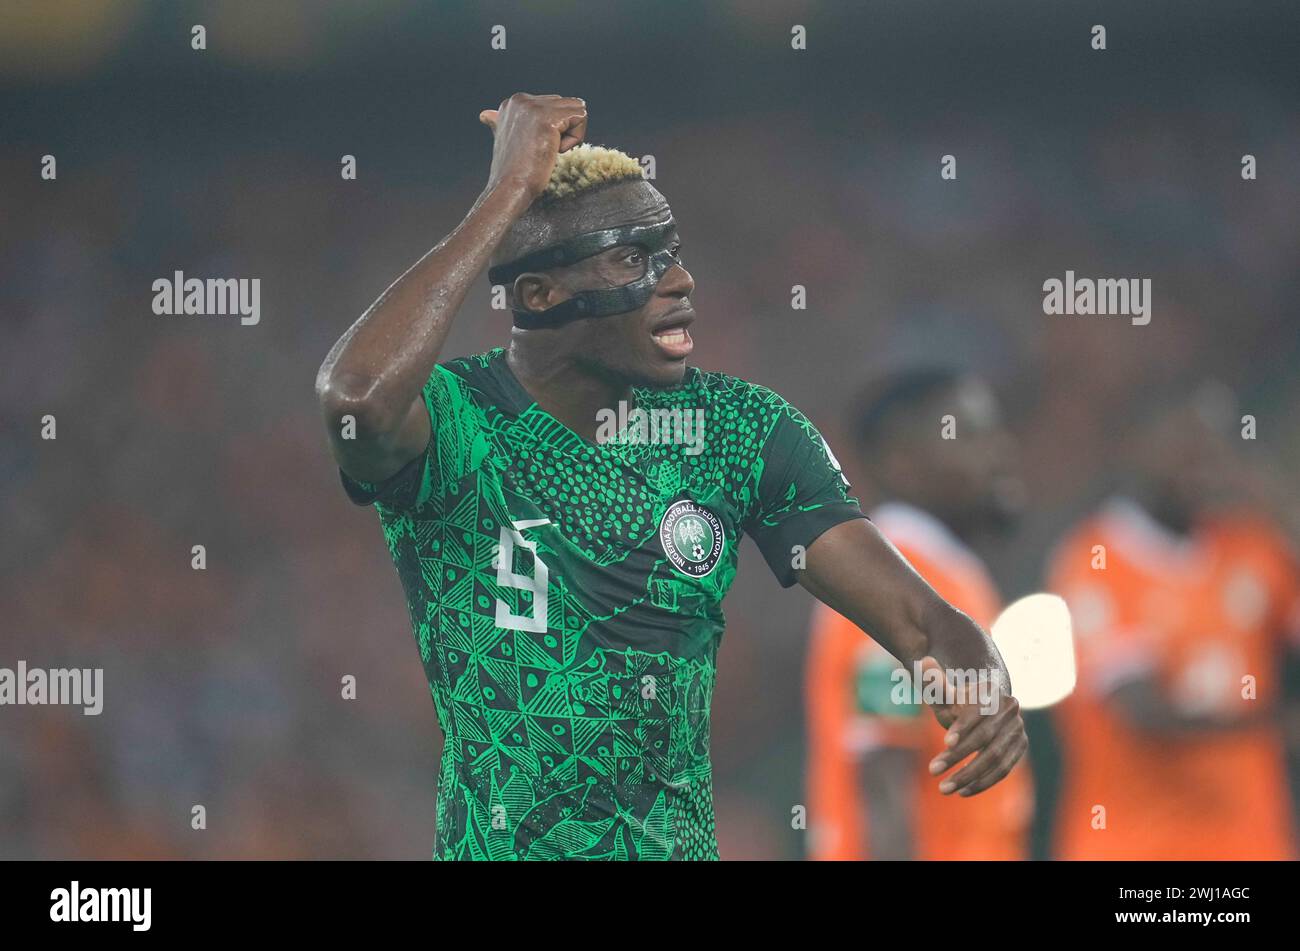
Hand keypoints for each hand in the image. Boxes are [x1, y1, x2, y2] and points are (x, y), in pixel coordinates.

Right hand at [479, 93, 587, 198]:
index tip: (533, 146)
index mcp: (513, 102)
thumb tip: (485, 114)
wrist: (510, 187)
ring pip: (577, 108)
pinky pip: (581, 118)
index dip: (554, 129)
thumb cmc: (509, 170)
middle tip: (542, 150)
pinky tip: (554, 151)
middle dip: (564, 130)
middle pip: (568, 104)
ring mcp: (534, 107)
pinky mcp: (548, 118)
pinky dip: (574, 139)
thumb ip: (500, 123)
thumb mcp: (504, 140)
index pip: (555, 104)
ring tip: (548, 149)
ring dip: (571, 134)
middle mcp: (521, 99)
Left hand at [919, 656, 1027, 796]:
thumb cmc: (959, 700)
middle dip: (958, 756)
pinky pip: (1003, 770)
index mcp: (992, 692)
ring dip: (969, 775)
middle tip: (932, 770)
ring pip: (995, 758)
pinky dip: (984, 782)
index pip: (978, 711)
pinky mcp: (1020, 748)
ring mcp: (1018, 730)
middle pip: (985, 738)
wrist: (986, 706)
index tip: (945, 743)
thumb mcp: (946, 692)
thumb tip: (923, 662)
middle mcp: (1010, 710)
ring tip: (944, 788)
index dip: (963, 727)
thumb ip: (935, 681)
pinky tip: (963, 791)